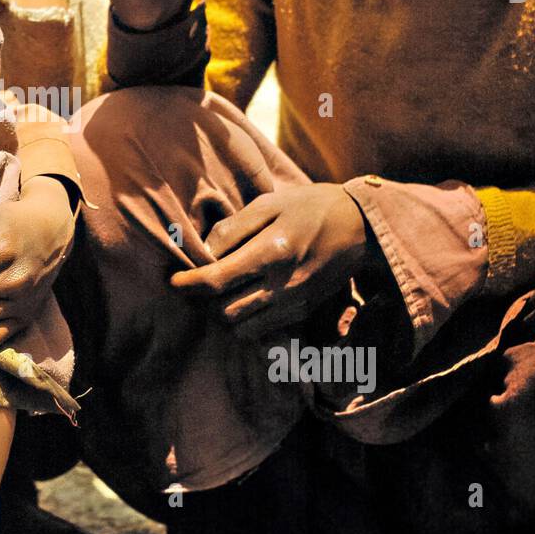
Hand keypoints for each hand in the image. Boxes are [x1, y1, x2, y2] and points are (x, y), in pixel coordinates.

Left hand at [169, 184, 367, 338]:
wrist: (361, 225)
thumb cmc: (309, 207)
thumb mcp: (269, 203)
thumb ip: (232, 228)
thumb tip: (203, 253)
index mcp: (271, 252)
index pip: (216, 281)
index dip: (188, 284)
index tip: (173, 281)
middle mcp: (283, 284)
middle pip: (224, 311)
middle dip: (200, 302)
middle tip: (191, 287)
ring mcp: (295, 303)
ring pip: (241, 328)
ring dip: (221, 315)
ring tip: (214, 295)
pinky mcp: (303, 312)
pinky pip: (262, 330)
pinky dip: (243, 322)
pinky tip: (240, 301)